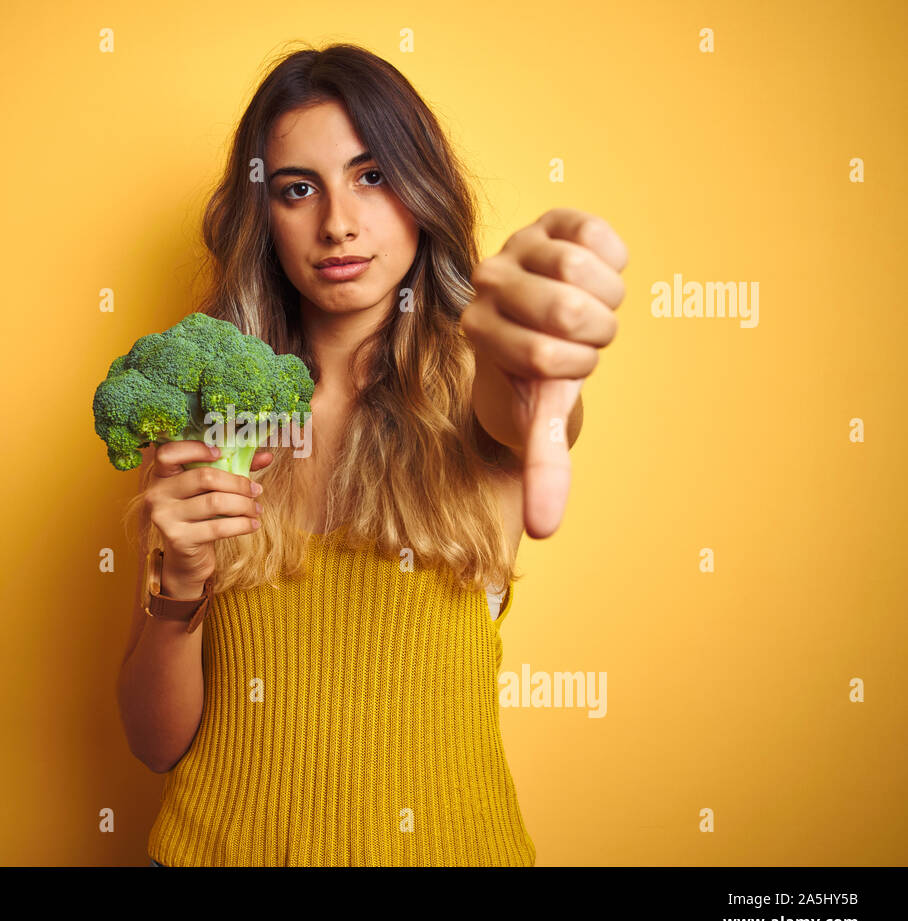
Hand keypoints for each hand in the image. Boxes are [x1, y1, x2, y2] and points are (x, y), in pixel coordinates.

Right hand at [142, 442, 270, 593]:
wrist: (186, 560)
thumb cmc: (199, 518)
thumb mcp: (210, 491)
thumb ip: (233, 469)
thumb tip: (267, 455)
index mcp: (161, 476)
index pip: (168, 452)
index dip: (195, 449)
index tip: (220, 454)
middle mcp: (157, 494)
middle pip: (203, 477)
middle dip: (237, 483)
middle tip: (256, 490)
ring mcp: (165, 518)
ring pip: (215, 502)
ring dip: (244, 505)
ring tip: (256, 509)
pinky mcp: (179, 539)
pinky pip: (218, 527)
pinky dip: (242, 525)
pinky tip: (253, 524)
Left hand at [461, 208, 626, 537]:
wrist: (542, 315)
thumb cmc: (539, 373)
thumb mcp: (539, 417)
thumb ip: (542, 466)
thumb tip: (543, 532)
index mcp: (478, 330)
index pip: (549, 356)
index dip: (578, 366)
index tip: (564, 365)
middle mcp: (486, 282)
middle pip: (569, 309)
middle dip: (596, 332)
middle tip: (582, 335)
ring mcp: (516, 243)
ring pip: (583, 270)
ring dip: (606, 296)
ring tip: (588, 303)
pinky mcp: (551, 216)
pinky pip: (598, 234)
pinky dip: (612, 258)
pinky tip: (595, 269)